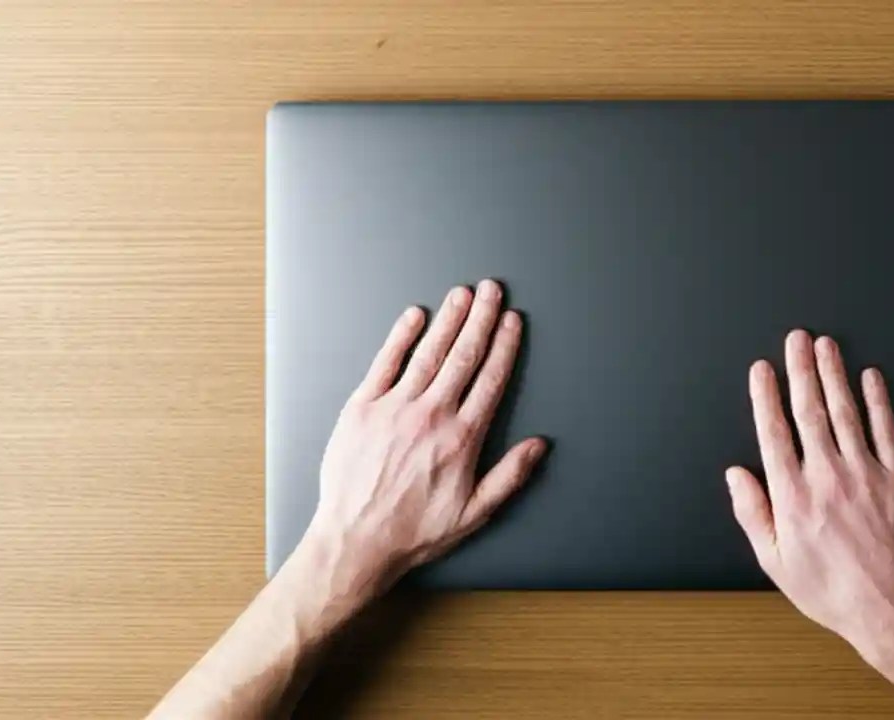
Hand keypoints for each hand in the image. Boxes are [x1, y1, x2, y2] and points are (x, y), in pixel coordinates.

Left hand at [303, 280, 545, 603]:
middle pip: (464, 356)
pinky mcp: (361, 408)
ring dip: (448, 319)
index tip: (513, 322)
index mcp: (462, 438)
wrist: (355, 541)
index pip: (490, 379)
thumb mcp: (474, 512)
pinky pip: (385, 363)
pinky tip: (414, 316)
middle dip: (481, 319)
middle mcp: (431, 415)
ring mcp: (394, 408)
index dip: (505, 346)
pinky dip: (400, 337)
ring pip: (428, 353)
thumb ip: (510, 476)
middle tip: (492, 290)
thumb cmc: (414, 531)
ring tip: (462, 294)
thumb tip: (538, 446)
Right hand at [726, 330, 893, 687]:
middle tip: (795, 339)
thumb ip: (753, 514)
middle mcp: (827, 476)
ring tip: (826, 345)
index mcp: (793, 497)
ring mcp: (865, 474)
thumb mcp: (775, 562)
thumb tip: (735, 476)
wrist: (890, 608)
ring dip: (834, 374)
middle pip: (810, 411)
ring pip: (845, 412)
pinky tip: (870, 378)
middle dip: (800, 370)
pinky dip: (878, 401)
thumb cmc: (830, 590)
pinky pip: (885, 430)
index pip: (774, 433)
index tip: (762, 369)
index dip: (766, 397)